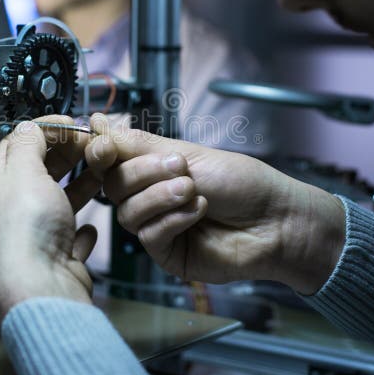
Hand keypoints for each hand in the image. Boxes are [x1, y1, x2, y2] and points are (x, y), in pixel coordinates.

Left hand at [0, 116, 101, 320]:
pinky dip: (84, 227)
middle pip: (41, 169)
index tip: (72, 124)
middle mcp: (14, 207)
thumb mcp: (25, 170)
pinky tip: (90, 226)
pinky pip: (72, 234)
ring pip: (60, 199)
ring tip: (102, 172)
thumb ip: (29, 142)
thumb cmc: (29, 228)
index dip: (46, 129)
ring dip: (82, 183)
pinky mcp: (58, 255)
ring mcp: (37, 232)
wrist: (42, 285)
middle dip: (66, 153)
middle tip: (91, 144)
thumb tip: (32, 125)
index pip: (18, 144)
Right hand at [86, 114, 344, 294]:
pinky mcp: (166, 253)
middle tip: (180, 167)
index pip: (108, 160)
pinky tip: (199, 211)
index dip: (101, 152)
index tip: (106, 146)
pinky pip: (149, 235)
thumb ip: (139, 144)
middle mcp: (148, 197)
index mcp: (151, 169)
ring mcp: (156, 226)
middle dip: (142, 173)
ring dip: (160, 197)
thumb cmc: (241, 183)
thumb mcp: (188, 153)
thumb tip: (97, 121)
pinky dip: (172, 219)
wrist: (276, 219)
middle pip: (112, 185)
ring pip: (127, 212)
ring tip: (193, 190)